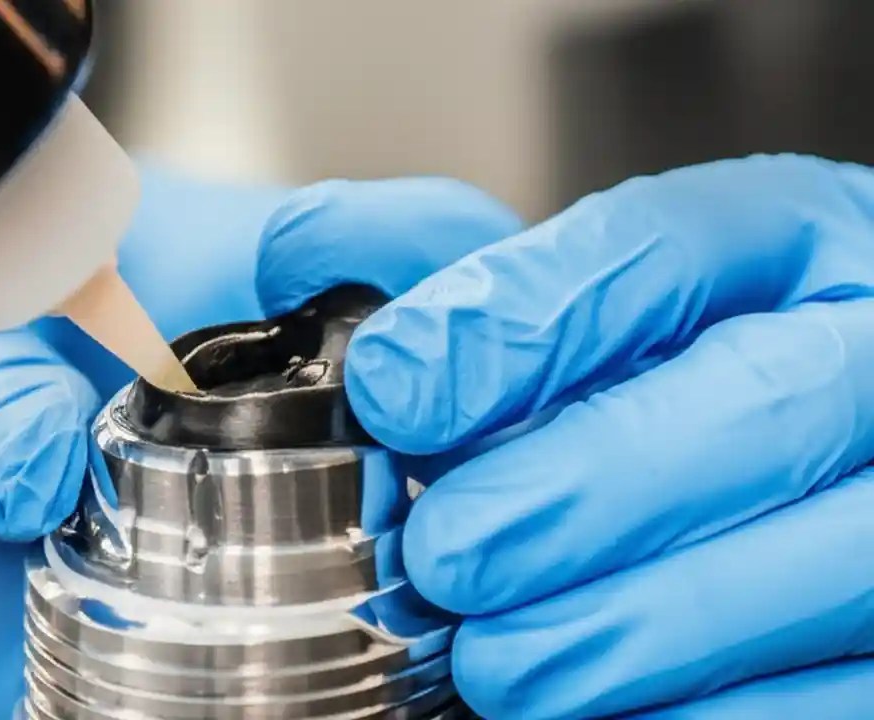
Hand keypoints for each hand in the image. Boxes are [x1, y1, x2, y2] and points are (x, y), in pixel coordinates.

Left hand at [264, 154, 873, 717]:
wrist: (686, 470)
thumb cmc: (594, 376)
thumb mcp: (524, 286)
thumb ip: (429, 258)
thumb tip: (364, 318)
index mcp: (782, 239)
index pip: (667, 241)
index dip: (524, 317)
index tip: (392, 389)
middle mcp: (861, 350)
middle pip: (765, 395)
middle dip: (589, 481)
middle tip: (448, 552)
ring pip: (824, 555)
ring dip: (643, 621)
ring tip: (496, 661)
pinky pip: (843, 687)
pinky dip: (712, 709)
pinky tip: (586, 708)